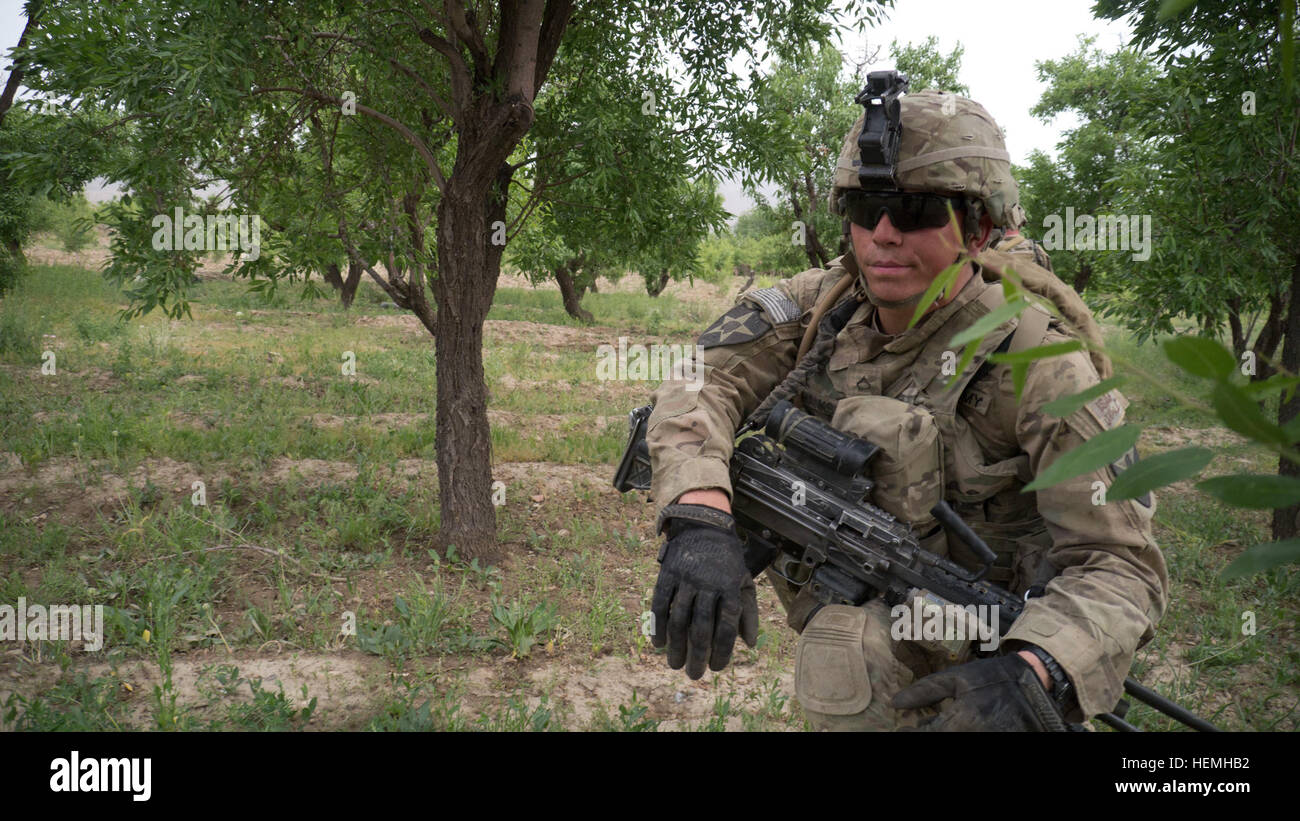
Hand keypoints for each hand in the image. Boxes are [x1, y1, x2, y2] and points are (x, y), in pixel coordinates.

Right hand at [650, 507, 758, 678]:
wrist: (704, 525)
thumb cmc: (727, 559)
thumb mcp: (744, 581)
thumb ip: (748, 612)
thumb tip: (750, 644)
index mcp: (729, 588)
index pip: (726, 627)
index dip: (722, 651)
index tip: (717, 668)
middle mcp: (708, 585)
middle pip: (701, 628)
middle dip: (697, 656)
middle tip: (694, 675)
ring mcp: (686, 579)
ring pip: (679, 619)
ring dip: (676, 646)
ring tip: (675, 664)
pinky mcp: (667, 573)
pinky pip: (660, 604)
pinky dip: (658, 626)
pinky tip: (658, 643)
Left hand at [891, 653, 1066, 731]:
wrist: (1033, 684)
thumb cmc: (992, 678)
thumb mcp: (958, 678)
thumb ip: (926, 690)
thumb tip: (896, 703)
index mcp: (963, 719)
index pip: (928, 735)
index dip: (910, 733)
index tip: (901, 729)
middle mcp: (974, 735)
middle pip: (941, 740)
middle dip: (928, 733)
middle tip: (918, 728)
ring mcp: (987, 738)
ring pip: (955, 741)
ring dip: (943, 732)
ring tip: (937, 726)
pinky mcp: (998, 739)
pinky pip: (972, 740)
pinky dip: (959, 734)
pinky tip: (955, 727)